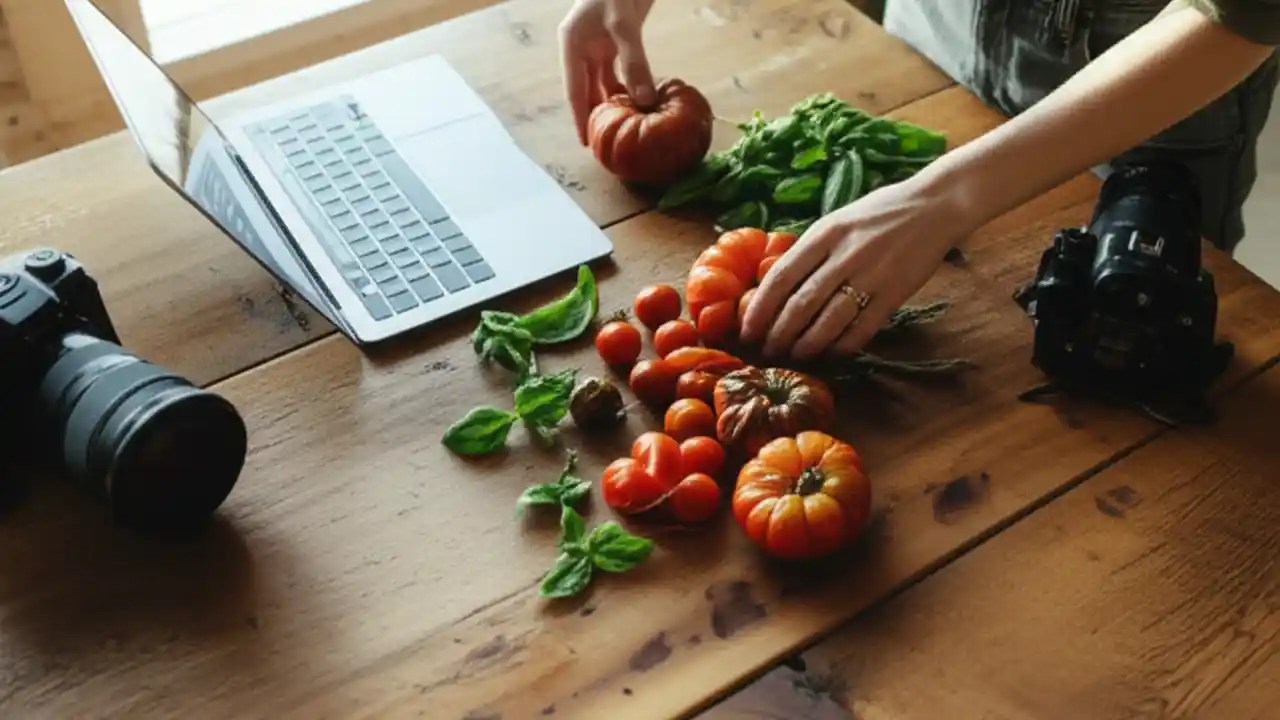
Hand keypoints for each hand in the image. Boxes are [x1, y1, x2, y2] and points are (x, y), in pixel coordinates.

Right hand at [559, 0, 657, 144]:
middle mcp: (583, 47)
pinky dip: (631, 85)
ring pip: (606, 81)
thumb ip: (634, 62)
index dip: (580, 117)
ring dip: (616, 101)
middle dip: (598, 114)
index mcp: (573, 44)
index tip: (586, 143)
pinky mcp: (620, 38)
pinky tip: (641, 101)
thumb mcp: (625, 26)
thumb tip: (644, 101)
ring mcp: (601, 42)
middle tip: (608, 142)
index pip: (574, 90)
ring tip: (625, 128)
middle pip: (589, 89)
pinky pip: (623, 69)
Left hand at [740, 175, 974, 359]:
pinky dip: (843, 345)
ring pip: (828, 321)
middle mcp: (844, 255)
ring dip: (806, 345)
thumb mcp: (837, 221)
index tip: (746, 329)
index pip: (781, 277)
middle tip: (767, 350)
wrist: (934, 206)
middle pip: (800, 304)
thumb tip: (775, 284)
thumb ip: (811, 250)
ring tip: (795, 356)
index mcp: (824, 233)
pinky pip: (862, 329)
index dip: (759, 308)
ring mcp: (871, 275)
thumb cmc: (880, 213)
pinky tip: (831, 354)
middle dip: (778, 333)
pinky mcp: (895, 293)